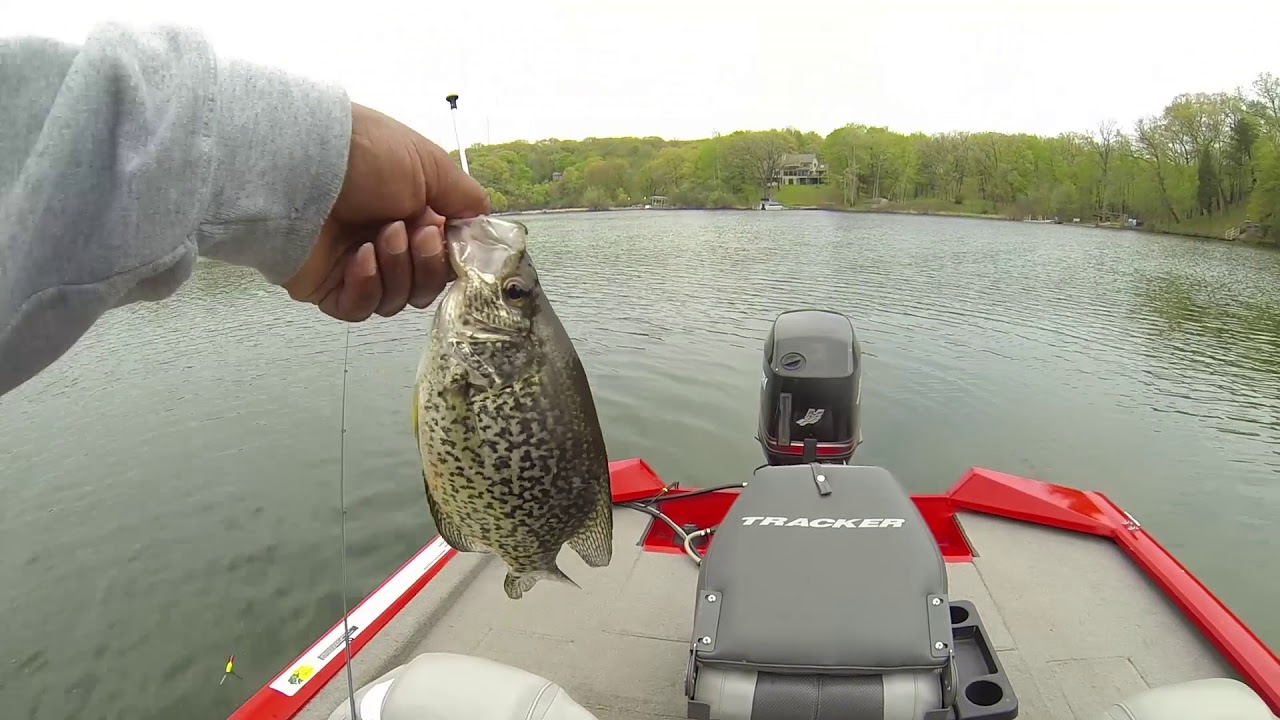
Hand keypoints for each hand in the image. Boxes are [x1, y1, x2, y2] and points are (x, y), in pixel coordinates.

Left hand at [283, 103, 489, 320]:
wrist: (303, 165)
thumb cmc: (368, 155)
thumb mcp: (431, 165)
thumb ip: (464, 199)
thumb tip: (480, 223)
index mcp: (410, 213)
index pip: (443, 256)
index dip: (450, 255)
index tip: (450, 237)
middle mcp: (384, 241)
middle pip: (423, 285)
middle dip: (426, 263)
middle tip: (416, 232)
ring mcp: (354, 266)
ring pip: (396, 300)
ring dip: (398, 269)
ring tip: (382, 237)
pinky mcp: (326, 287)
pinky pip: (359, 309)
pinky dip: (367, 288)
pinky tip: (360, 259)